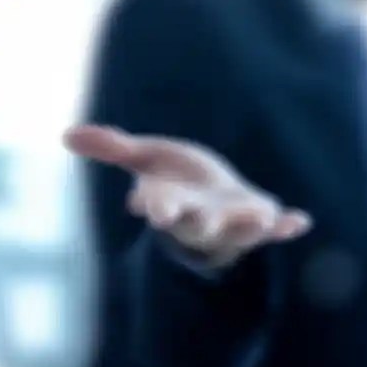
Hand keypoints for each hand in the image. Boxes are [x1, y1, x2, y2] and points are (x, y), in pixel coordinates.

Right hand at [65, 125, 311, 267]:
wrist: (213, 200)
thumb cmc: (176, 180)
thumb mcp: (146, 158)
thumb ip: (114, 148)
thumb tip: (67, 133)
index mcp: (171, 204)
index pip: (160, 207)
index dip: (154, 205)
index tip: (146, 204)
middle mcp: (200, 220)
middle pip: (197, 226)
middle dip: (198, 221)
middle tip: (196, 218)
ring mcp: (232, 224)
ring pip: (238, 232)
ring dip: (248, 227)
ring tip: (260, 218)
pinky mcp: (260, 221)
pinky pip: (273, 229)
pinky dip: (284, 227)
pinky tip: (300, 222)